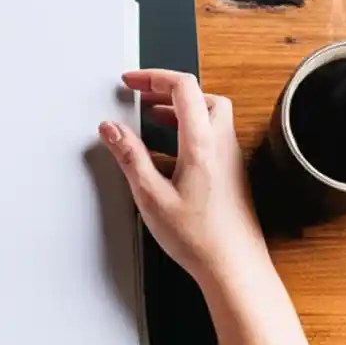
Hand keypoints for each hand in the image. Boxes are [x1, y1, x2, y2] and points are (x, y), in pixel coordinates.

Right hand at [98, 69, 270, 285]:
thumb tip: (112, 129)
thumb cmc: (199, 238)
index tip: (130, 82)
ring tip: (152, 119)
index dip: (153, 77)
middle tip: (142, 95)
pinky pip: (211, 137)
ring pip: (209, 115)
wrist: (234, 267)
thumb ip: (130, 156)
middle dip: (169, 89)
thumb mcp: (151, 196)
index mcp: (202, 143)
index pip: (183, 87)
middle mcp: (222, 145)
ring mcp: (230, 159)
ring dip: (180, 109)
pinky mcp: (230, 174)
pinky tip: (168, 153)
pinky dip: (188, 130)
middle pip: (201, 95)